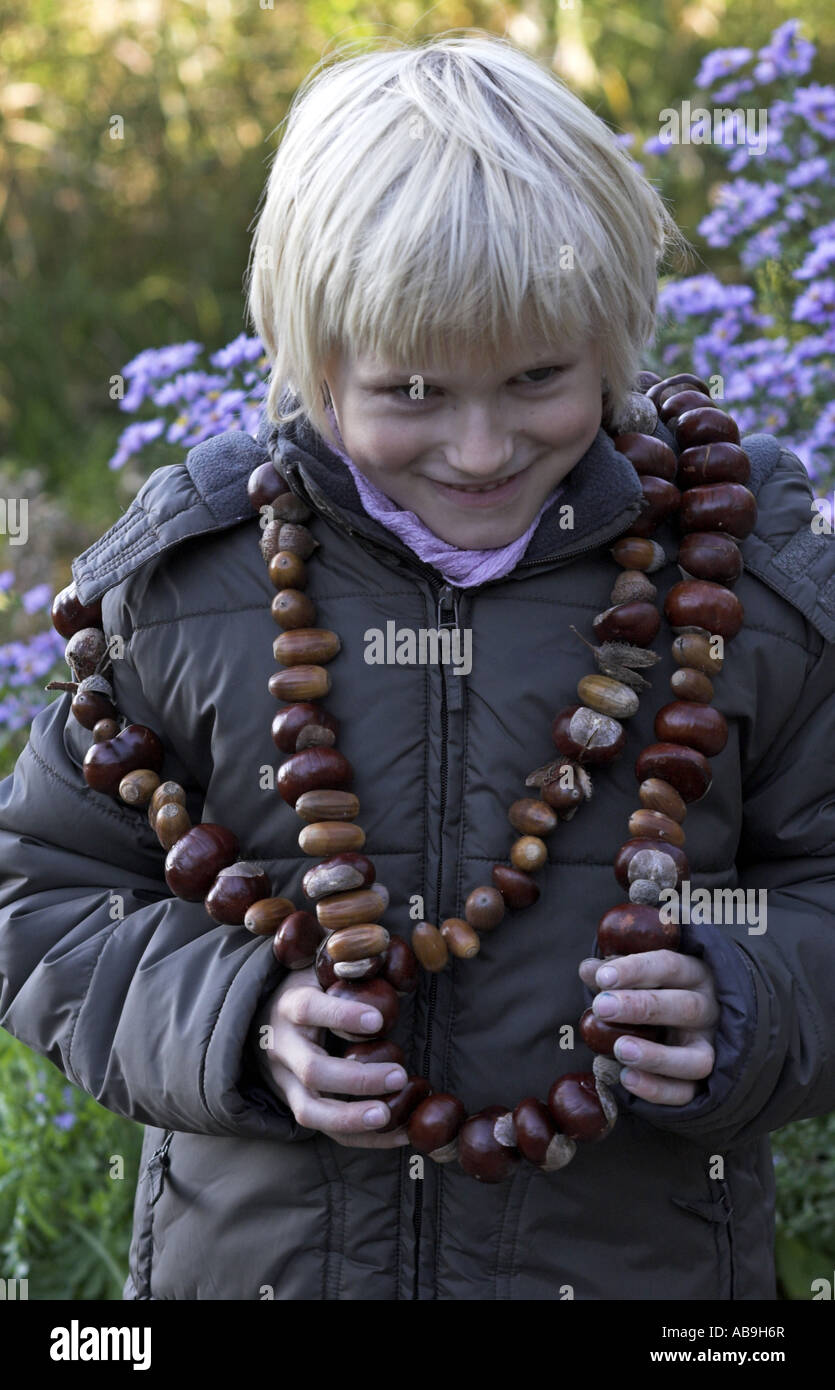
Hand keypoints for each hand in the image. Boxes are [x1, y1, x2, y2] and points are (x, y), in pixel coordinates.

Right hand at [252, 966, 409, 1146]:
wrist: (262, 1021)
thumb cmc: (309, 987)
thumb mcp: (320, 967)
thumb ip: (350, 961)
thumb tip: (390, 947)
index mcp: (290, 1005)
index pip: (310, 1011)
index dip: (341, 1017)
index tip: (378, 1019)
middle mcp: (283, 1047)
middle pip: (314, 1071)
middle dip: (357, 1078)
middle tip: (400, 1074)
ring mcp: (287, 1082)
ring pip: (312, 1111)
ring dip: (352, 1118)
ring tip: (390, 1115)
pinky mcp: (298, 1106)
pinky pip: (328, 1132)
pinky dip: (364, 1138)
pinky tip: (403, 1133)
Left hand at [577, 949, 718, 1105]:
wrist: (683, 1031)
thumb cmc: (655, 993)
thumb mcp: (639, 978)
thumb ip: (614, 974)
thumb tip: (588, 970)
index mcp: (694, 974)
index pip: (669, 966)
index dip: (635, 970)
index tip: (602, 978)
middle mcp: (709, 1011)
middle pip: (684, 1007)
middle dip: (641, 1007)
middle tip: (602, 1007)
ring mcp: (709, 1049)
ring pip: (695, 1058)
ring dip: (657, 1056)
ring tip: (620, 1049)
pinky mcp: (703, 1083)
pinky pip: (685, 1092)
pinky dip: (657, 1089)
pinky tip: (627, 1078)